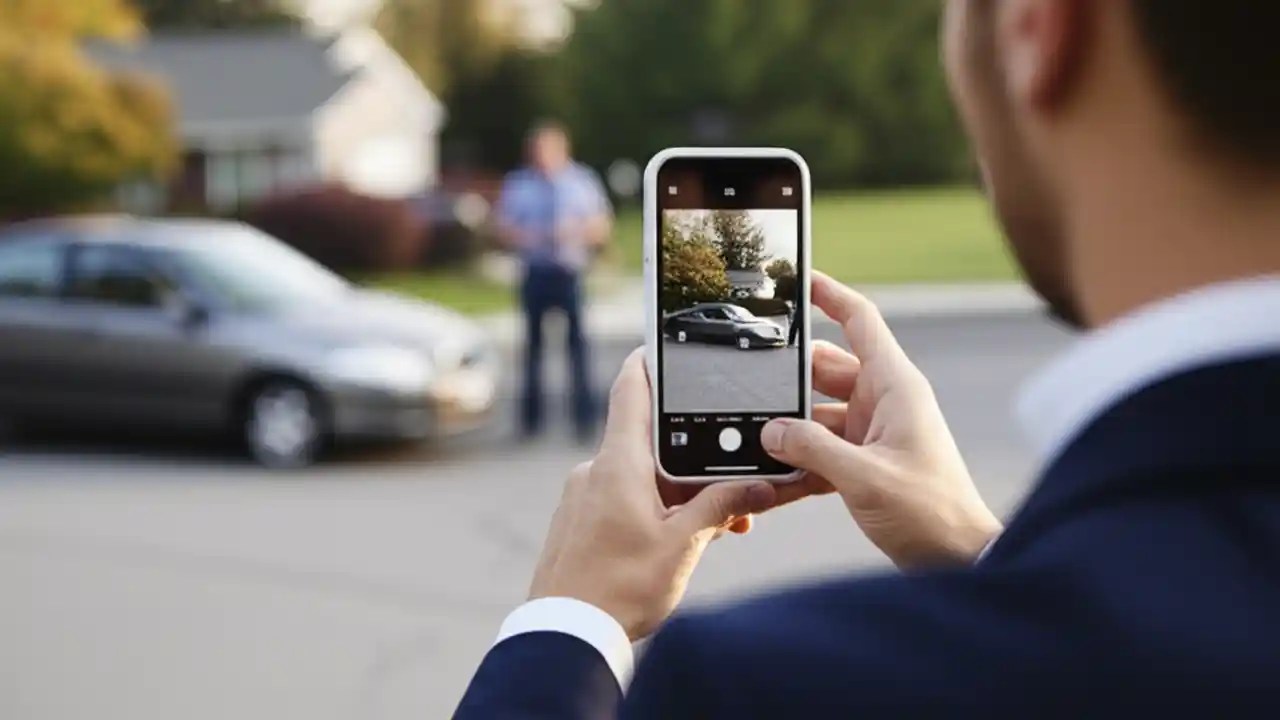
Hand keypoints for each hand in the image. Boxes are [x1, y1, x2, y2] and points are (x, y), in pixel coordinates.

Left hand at [530, 349, 828, 640]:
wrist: (564, 635)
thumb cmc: (620, 590)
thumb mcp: (683, 546)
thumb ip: (720, 507)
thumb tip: (759, 487)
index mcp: (618, 464)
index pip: (631, 390)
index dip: (647, 360)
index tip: (663, 342)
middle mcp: (594, 471)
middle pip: (649, 443)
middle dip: (691, 461)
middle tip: (727, 485)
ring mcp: (581, 497)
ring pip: (638, 479)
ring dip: (675, 496)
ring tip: (710, 530)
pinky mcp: (576, 522)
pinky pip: (619, 502)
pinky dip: (650, 512)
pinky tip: (673, 543)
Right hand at [761, 273, 1002, 568]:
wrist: (960, 562)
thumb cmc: (933, 515)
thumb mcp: (864, 477)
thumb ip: (811, 448)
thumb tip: (770, 429)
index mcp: (895, 387)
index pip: (860, 322)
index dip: (829, 295)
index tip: (798, 279)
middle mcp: (885, 402)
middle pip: (826, 368)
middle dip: (790, 378)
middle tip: (753, 384)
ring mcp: (874, 432)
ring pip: (817, 412)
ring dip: (791, 427)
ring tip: (758, 440)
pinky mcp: (865, 462)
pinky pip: (821, 448)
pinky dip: (800, 460)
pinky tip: (775, 478)